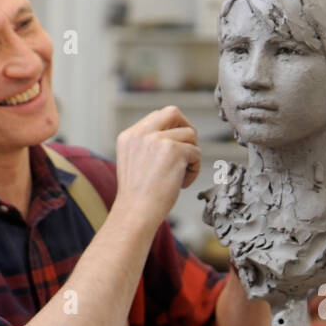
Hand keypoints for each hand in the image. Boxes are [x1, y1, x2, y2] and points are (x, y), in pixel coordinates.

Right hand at [114, 105, 200, 227]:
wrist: (136, 213)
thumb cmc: (138, 197)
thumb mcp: (135, 163)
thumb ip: (148, 147)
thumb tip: (177, 138)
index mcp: (129, 136)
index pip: (157, 117)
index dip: (172, 130)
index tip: (176, 149)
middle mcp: (141, 133)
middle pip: (173, 112)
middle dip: (186, 129)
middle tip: (188, 152)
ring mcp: (157, 140)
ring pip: (190, 134)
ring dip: (192, 155)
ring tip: (182, 175)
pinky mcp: (174, 150)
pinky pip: (196, 153)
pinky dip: (195, 169)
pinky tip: (182, 184)